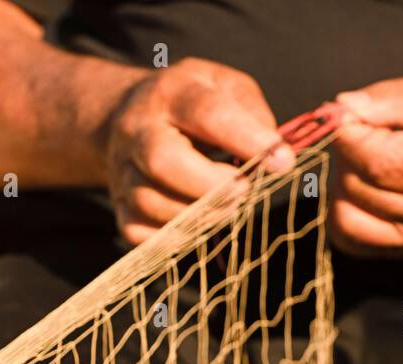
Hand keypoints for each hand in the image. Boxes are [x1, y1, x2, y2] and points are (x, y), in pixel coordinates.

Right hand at [102, 58, 292, 243]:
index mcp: (171, 93)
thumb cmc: (190, 103)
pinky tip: (198, 221)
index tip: (283, 162)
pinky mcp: (119, 206)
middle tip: (244, 189)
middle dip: (213, 186)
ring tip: (228, 204)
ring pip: (153, 204)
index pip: (208, 114)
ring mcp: (122, 172)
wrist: (126, 117)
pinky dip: (176, 238)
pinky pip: (142, 235)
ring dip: (201, 215)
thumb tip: (274, 155)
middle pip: (163, 163)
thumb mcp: (224, 87)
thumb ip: (253, 114)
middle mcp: (137, 131)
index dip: (248, 140)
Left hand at [329, 71, 402, 253]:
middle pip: (357, 184)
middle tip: (368, 133)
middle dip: (348, 153)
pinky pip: (347, 235)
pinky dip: (344, 208)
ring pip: (345, 211)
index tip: (347, 115)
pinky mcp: (401, 249)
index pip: (377, 160)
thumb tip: (341, 108)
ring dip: (345, 180)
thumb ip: (390, 98)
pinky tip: (365, 187)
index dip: (349, 135)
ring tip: (370, 159)